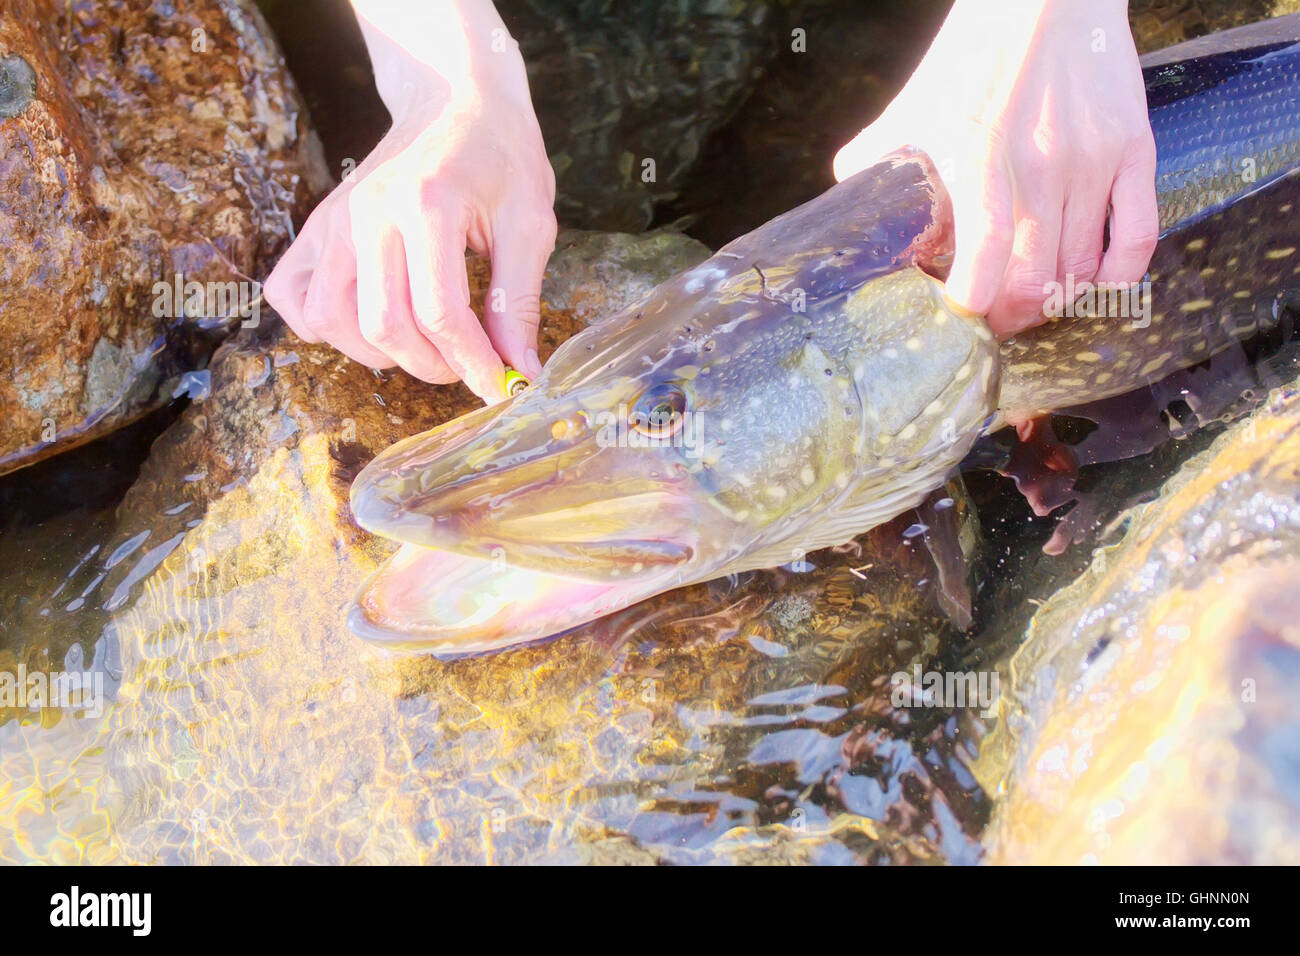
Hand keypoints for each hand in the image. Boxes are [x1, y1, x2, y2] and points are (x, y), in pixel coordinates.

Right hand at [264, 0, 555, 400]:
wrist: (455, 99)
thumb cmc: (499, 156)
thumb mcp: (529, 222)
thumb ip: (518, 300)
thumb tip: (520, 371)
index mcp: (426, 205)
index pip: (440, 314)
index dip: (473, 363)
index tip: (500, 384)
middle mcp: (368, 213)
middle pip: (383, 326)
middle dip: (432, 365)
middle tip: (466, 363)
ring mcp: (334, 221)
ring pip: (331, 320)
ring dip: (378, 353)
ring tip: (422, 345)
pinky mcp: (317, 227)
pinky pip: (291, 294)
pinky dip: (321, 324)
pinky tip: (367, 323)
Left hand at [834, 0, 1157, 337]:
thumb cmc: (975, 52)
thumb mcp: (915, 103)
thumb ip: (877, 154)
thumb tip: (846, 197)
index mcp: (980, 156)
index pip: (984, 255)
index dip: (973, 302)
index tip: (960, 319)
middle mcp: (1043, 167)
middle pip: (1036, 281)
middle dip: (1011, 318)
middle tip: (994, 323)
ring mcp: (1094, 162)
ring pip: (1082, 270)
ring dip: (1056, 303)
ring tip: (1033, 306)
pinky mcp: (1135, 150)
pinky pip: (1138, 237)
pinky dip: (1117, 278)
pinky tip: (1094, 287)